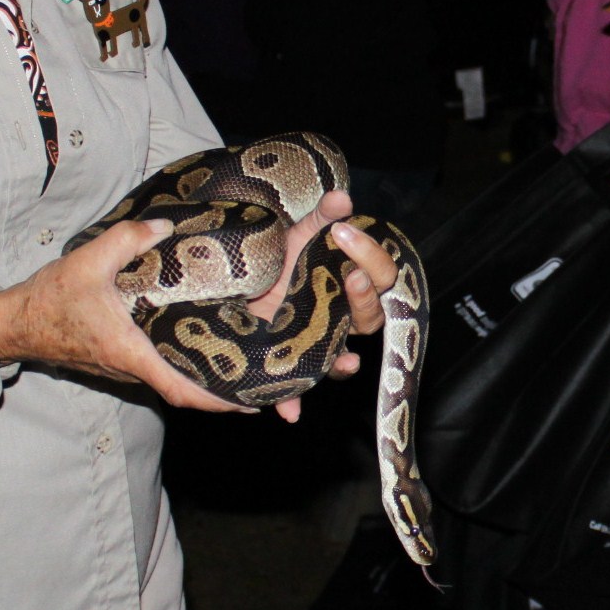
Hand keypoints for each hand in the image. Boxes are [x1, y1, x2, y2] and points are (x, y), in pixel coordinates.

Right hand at [0, 219, 248, 413]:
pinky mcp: (118, 359)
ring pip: (172, 379)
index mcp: (130, 352)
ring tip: (241, 365)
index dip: (218, 401)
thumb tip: (166, 226)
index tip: (250, 403)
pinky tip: (200, 346)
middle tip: (260, 384)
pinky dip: (183, 366)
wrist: (16, 323)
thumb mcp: (88, 261)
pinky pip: (158, 369)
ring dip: (203, 379)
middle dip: (222, 393)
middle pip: (185, 389)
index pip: (180, 389)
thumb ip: (127, 240)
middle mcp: (131, 368)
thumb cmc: (50, 299)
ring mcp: (124, 367)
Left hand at [247, 189, 399, 422]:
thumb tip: (343, 197)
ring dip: (343, 362)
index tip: (349, 238)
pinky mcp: (286, 363)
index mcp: (346, 283)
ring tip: (342, 360)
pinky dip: (292, 403)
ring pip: (340, 359)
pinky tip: (289, 413)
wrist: (231, 281)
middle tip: (352, 279)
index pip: (379, 276)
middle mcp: (337, 316)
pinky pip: (295, 389)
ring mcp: (314, 342)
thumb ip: (320, 217)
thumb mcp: (295, 234)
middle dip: (365, 300)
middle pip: (368, 318)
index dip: (372, 260)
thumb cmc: (272, 257)